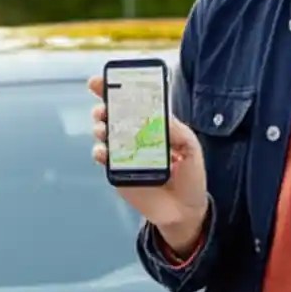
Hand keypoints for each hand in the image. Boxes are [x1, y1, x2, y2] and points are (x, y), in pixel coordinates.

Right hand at [88, 75, 209, 256]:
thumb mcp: (190, 148)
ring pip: (104, 133)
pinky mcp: (117, 172)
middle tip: (103, 107)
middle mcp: (136, 136)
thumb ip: (176, 130)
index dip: (115, 88)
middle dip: (102, 105)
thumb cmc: (190, 177)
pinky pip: (103, 158)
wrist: (185, 212)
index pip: (133, 101)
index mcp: (153, 125)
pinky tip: (105, 151)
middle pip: (113, 114)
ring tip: (104, 127)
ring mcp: (125, 153)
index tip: (101, 80)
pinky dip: (100, 151)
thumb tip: (158, 115)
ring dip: (100, 126)